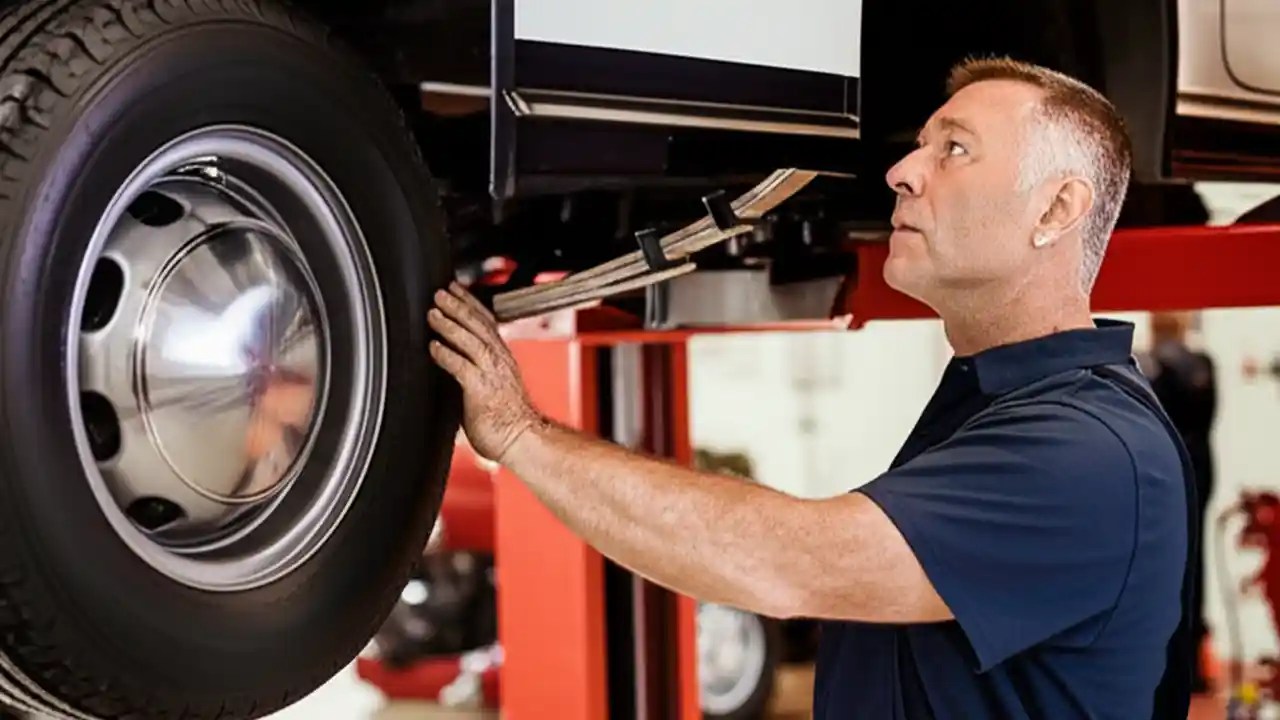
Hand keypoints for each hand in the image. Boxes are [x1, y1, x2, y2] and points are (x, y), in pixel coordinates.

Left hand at [427, 282, 541, 462]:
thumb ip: (478, 372)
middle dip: (458, 305)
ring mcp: (491, 373)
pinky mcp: (480, 389)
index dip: (470, 303)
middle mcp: (499, 360)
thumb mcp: (495, 386)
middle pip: (478, 324)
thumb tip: (458, 367)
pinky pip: (461, 366)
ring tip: (433, 312)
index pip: (486, 322)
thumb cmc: (509, 421)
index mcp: (503, 358)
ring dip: (450, 324)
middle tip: (440, 292)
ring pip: (470, 339)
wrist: (524, 439)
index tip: (455, 289)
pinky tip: (434, 347)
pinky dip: (447, 354)